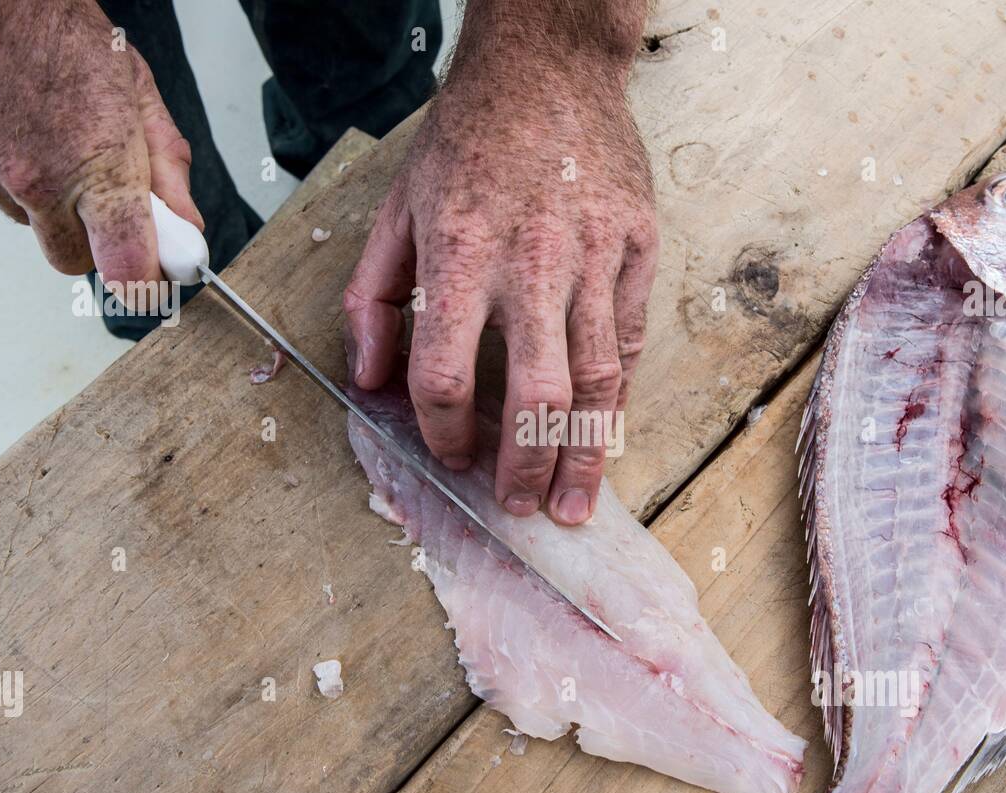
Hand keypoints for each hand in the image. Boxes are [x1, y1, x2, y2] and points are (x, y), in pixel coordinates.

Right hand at [0, 0, 201, 300]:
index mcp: (97, 162)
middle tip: (96, 191)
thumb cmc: (49, 24)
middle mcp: (37, 180)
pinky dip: (0, 166)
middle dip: (91, 238)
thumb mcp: (134, 86)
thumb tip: (187, 226)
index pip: (126, 266)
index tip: (153, 279)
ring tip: (43, 128)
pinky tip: (7, 119)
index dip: (143, 281)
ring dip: (42, 195)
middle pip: (73, 261)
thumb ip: (166, 165)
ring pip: (27, 222)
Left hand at [343, 1, 657, 525]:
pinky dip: (619, 397)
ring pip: (597, 380)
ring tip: (574, 503)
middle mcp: (531, 263)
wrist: (546, 68)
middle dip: (524, 468)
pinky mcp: (638, 246)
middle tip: (520, 510)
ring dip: (585, 454)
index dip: (444, 431)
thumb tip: (368, 378)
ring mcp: (595, 256)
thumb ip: (373, 299)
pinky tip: (606, 433)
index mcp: (460, 255)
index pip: (446, 374)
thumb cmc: (467, 140)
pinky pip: (631, 339)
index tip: (449, 452)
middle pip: (534, 396)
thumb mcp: (396, 210)